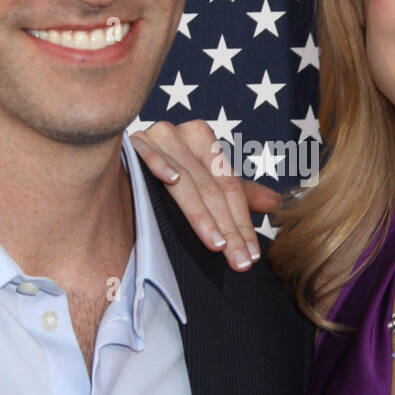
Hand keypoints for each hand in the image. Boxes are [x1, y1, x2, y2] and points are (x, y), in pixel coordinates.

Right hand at [130, 120, 281, 270]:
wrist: (117, 159)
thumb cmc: (166, 174)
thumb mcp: (205, 182)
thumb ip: (239, 193)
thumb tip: (276, 204)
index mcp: (204, 139)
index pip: (231, 186)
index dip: (243, 222)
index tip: (250, 255)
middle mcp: (182, 134)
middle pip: (212, 187)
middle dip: (228, 228)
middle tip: (238, 261)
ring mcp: (157, 136)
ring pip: (186, 181)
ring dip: (202, 215)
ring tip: (218, 244)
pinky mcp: (131, 142)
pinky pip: (147, 154)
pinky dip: (159, 165)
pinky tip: (171, 180)